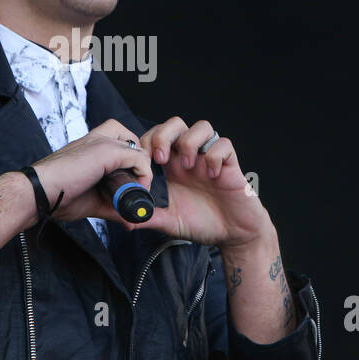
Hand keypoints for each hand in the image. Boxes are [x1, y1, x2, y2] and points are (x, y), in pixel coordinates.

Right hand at [31, 119, 153, 224]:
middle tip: (135, 186)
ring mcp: (102, 142)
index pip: (122, 142)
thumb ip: (113, 207)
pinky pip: (139, 159)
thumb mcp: (93, 201)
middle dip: (139, 164)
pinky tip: (135, 191)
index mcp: (91, 146)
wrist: (38, 193)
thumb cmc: (57, 196)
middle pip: (132, 141)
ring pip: (138, 150)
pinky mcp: (107, 151)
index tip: (130, 187)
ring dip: (143, 171)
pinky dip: (143, 176)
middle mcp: (97, 139)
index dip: (131, 164)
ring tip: (136, 190)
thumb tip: (131, 222)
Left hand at [124, 117, 268, 246]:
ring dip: (190, 142)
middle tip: (160, 160)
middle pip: (175, 124)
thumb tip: (125, 219)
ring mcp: (210, 159)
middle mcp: (190, 157)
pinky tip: (211, 175)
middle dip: (164, 135)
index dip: (146, 142)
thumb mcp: (169, 222)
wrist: (232, 235)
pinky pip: (224, 145)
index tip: (142, 163)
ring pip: (201, 126)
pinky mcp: (230, 165)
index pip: (156, 136)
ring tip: (187, 167)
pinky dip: (215, 156)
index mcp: (172, 166)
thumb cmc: (202, 224)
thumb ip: (148, 217)